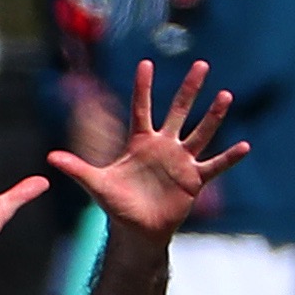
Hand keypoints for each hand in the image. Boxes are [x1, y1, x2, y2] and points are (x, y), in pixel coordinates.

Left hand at [48, 60, 247, 239]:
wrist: (137, 231)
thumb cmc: (117, 206)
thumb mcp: (96, 185)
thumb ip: (77, 168)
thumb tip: (50, 157)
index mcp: (140, 143)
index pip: (142, 108)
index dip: (143, 87)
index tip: (145, 63)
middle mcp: (163, 147)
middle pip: (178, 111)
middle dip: (189, 89)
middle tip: (201, 65)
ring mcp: (181, 162)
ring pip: (200, 133)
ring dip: (213, 116)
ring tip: (225, 95)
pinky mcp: (193, 180)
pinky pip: (214, 166)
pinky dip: (229, 158)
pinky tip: (244, 146)